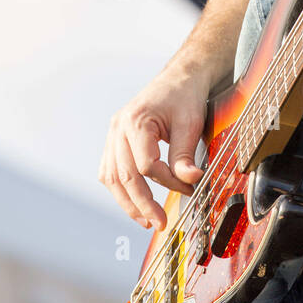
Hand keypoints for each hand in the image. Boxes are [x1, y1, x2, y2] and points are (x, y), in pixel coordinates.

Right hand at [98, 65, 207, 230]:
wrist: (179, 79)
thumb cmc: (185, 96)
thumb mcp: (190, 123)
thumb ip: (185, 154)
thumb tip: (191, 180)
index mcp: (135, 120)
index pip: (146, 165)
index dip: (168, 183)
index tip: (189, 188)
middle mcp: (118, 128)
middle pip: (124, 176)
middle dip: (142, 204)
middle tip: (160, 223)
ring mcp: (113, 134)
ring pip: (112, 177)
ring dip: (127, 202)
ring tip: (145, 220)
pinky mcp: (115, 141)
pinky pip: (111, 170)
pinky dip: (120, 189)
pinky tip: (134, 203)